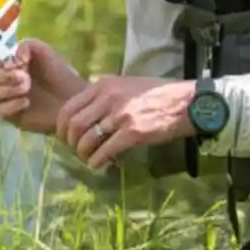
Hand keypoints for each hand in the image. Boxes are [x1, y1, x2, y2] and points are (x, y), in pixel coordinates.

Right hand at [0, 39, 88, 134]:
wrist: (71, 97)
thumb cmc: (56, 71)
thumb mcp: (42, 50)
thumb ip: (25, 46)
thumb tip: (12, 58)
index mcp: (4, 62)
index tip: (8, 61)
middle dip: (1, 75)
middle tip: (24, 76)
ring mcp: (2, 98)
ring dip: (5, 89)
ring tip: (26, 87)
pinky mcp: (9, 115)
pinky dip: (12, 104)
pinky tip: (27, 102)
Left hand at [55, 76, 196, 169]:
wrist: (187, 102)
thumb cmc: (157, 94)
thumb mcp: (125, 84)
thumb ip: (104, 95)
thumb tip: (85, 114)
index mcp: (104, 85)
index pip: (68, 108)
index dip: (62, 128)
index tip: (66, 138)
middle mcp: (109, 98)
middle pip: (73, 126)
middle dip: (71, 143)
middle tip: (77, 151)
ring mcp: (121, 115)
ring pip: (86, 140)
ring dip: (83, 154)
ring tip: (90, 159)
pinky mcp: (133, 132)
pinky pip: (104, 151)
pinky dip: (97, 162)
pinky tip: (100, 165)